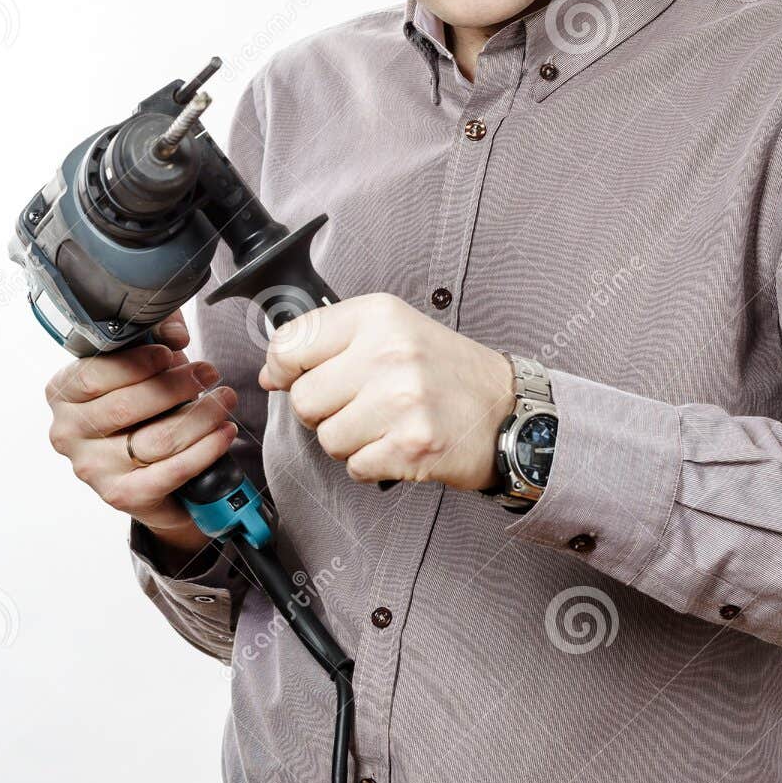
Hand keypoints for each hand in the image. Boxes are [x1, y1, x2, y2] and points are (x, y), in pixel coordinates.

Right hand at [44, 311, 239, 554]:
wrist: (147, 472)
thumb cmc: (142, 406)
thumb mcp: (142, 364)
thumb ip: (155, 335)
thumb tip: (176, 334)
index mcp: (64, 394)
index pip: (94, 375)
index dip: (136, 362)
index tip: (170, 353)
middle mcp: (69, 433)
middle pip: (128, 407)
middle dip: (178, 386)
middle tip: (209, 373)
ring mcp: (93, 469)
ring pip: (157, 439)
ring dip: (201, 416)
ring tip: (225, 400)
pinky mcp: (123, 495)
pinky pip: (171, 471)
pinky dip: (204, 451)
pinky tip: (223, 434)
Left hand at [258, 293, 515, 491]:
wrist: (509, 410)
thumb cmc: (448, 372)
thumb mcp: (393, 331)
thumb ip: (330, 342)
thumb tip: (272, 373)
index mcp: (378, 316)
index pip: (291, 343)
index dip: (283, 368)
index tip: (293, 377)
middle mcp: (388, 352)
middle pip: (304, 399)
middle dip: (324, 411)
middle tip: (360, 404)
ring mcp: (401, 400)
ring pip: (327, 437)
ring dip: (350, 440)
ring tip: (385, 424)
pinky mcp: (411, 444)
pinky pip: (355, 466)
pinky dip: (372, 463)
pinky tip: (398, 444)